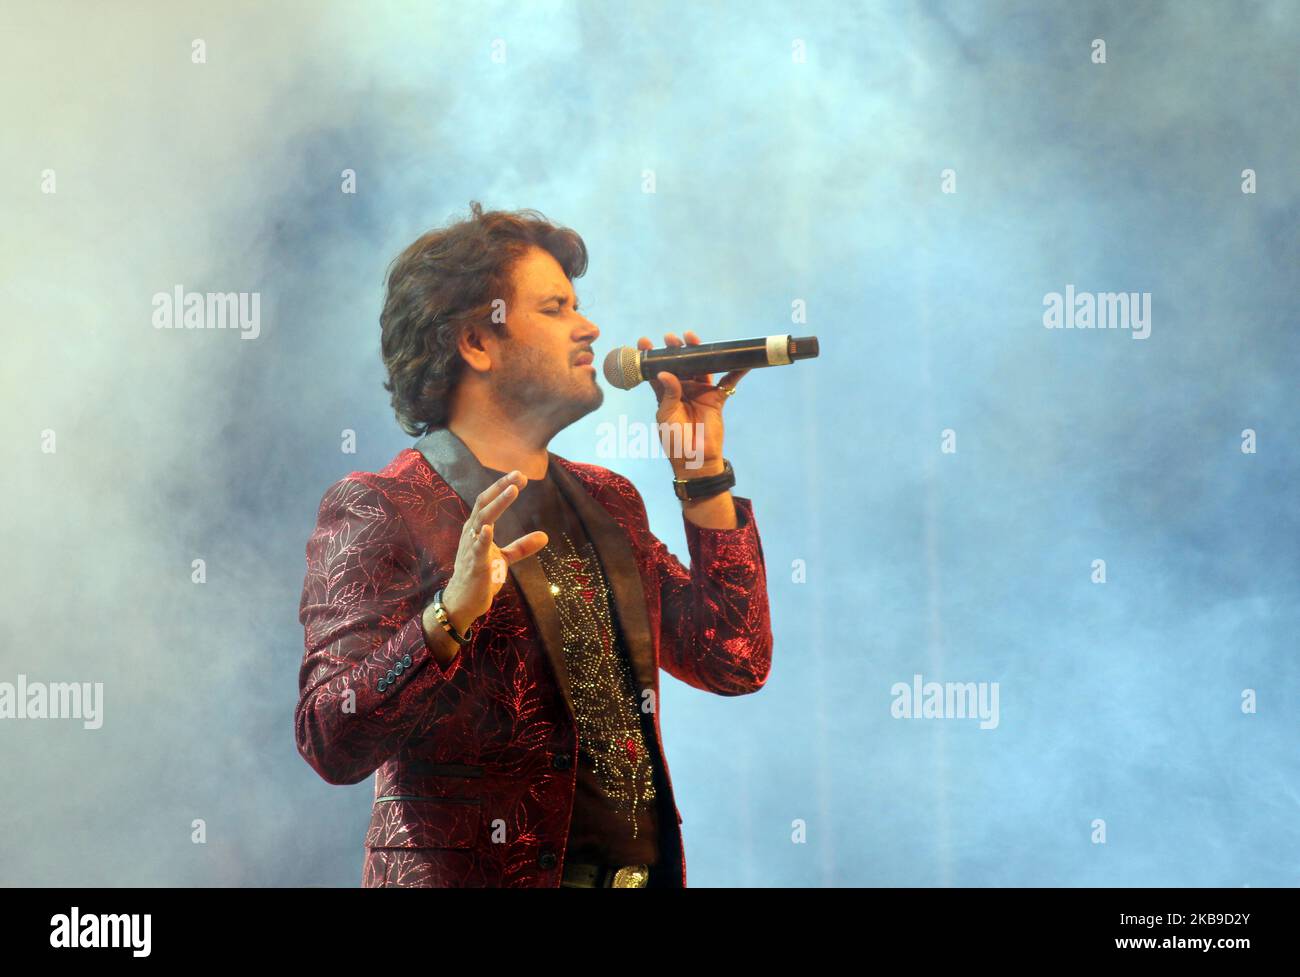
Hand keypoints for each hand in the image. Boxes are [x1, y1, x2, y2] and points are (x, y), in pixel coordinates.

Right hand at [437, 471, 548, 632]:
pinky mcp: (474, 565)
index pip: (488, 502)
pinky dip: (483, 538)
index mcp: (477, 529)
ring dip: (497, 505)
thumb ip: (522, 546)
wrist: (463, 601)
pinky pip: (477, 548)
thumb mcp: (504, 558)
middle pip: (484, 504)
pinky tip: (489, 528)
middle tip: (518, 476)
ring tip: (512, 491)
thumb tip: (544, 536)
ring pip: (482, 520)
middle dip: (500, 488)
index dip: (502, 488)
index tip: (520, 476)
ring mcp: (471, 547)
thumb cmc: (480, 576)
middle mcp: (471, 533)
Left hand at [638, 330, 747, 476]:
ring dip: (699, 353)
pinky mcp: (716, 399)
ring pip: (701, 368)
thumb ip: (668, 393)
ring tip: (693, 338)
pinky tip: (742, 361)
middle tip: (672, 338)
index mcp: (665, 394)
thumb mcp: (666, 415)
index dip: (651, 356)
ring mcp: (700, 393)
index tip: (644, 341)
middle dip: (676, 349)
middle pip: (680, 364)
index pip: (657, 370)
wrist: (695, 459)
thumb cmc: (674, 440)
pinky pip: (727, 382)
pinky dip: (736, 372)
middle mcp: (682, 390)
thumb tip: (665, 372)